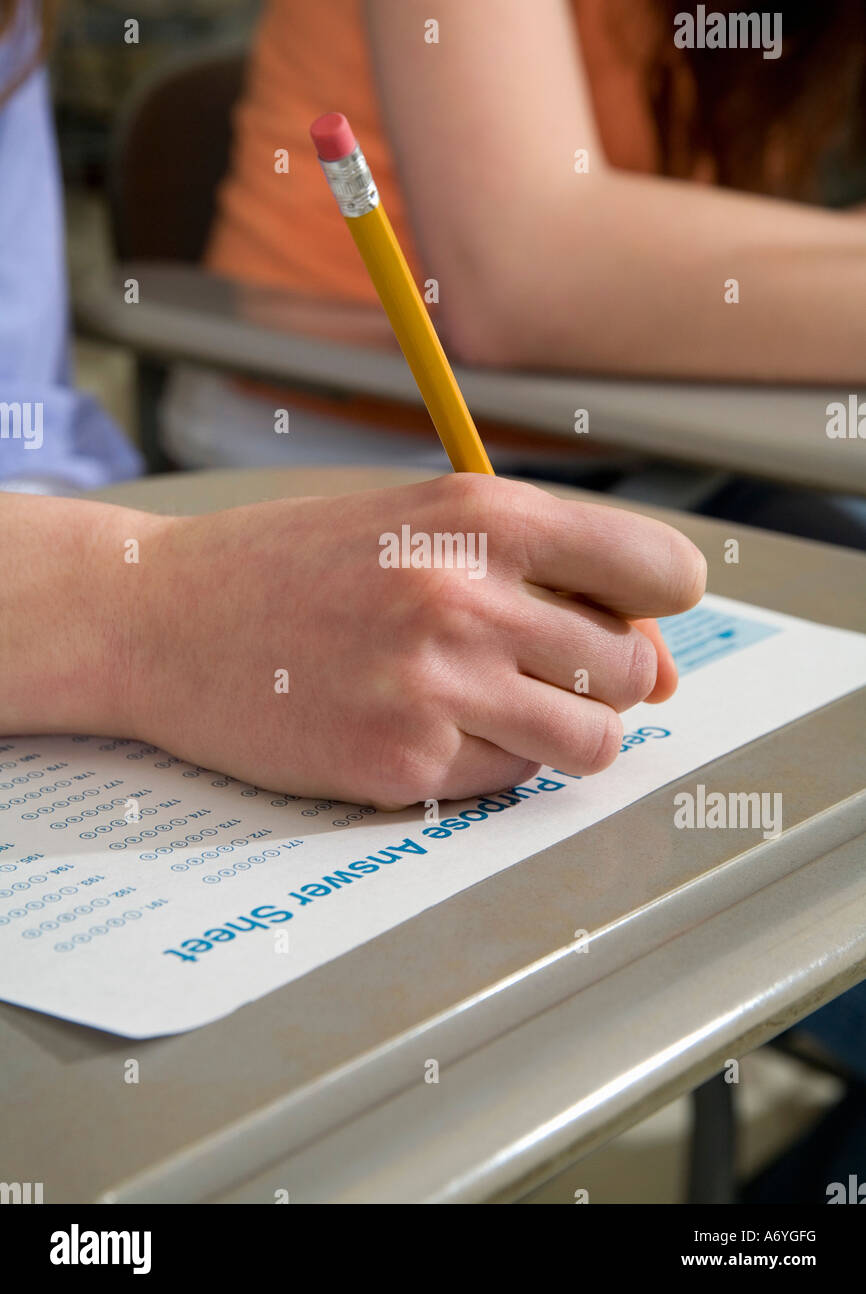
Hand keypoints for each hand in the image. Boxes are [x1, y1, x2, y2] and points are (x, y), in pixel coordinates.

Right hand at [126, 474, 704, 803]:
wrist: (159, 616)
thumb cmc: (292, 565)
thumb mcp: (421, 524)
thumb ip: (541, 574)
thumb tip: (656, 664)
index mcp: (486, 515)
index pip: (663, 570)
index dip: (659, 602)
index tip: (628, 617)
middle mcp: (470, 598)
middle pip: (634, 670)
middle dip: (601, 678)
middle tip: (533, 668)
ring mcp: (436, 687)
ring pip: (591, 743)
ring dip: (557, 734)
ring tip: (489, 706)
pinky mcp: (402, 765)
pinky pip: (505, 784)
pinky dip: (479, 765)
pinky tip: (412, 725)